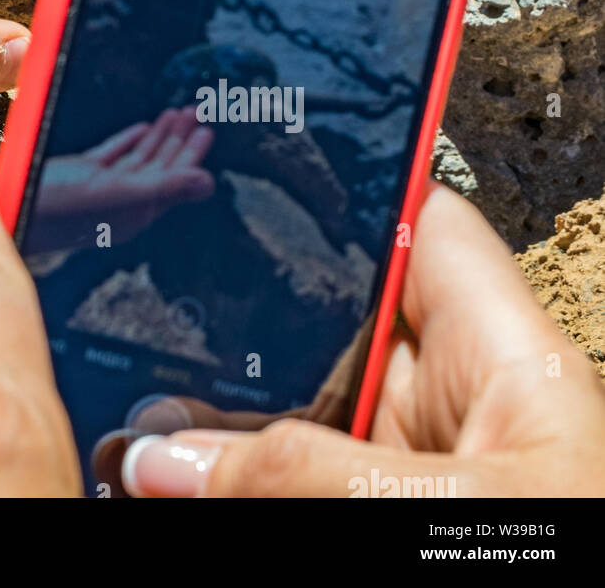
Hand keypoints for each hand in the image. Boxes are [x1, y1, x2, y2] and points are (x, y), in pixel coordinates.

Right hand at [27, 107, 213, 253]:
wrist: (9, 209)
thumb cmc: (58, 208)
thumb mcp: (114, 194)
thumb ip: (162, 187)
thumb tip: (209, 182)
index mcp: (136, 209)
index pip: (173, 178)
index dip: (191, 154)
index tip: (207, 130)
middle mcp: (123, 200)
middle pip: (160, 166)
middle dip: (179, 139)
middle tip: (196, 112)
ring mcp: (101, 186)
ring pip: (139, 159)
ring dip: (159, 136)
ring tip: (177, 112)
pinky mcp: (81, 175)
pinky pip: (114, 155)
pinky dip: (129, 139)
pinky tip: (143, 128)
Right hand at [121, 182, 604, 496]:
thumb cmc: (589, 542)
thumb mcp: (460, 515)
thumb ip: (305, 474)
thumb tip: (168, 454)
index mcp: (502, 357)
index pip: (412, 221)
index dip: (332, 181)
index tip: (240, 156)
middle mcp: (453, 405)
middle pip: (324, 323)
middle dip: (239, 322)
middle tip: (141, 307)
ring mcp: (409, 470)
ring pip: (295, 413)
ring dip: (218, 415)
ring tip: (138, 404)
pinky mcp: (374, 514)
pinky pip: (289, 480)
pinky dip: (231, 479)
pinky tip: (168, 473)